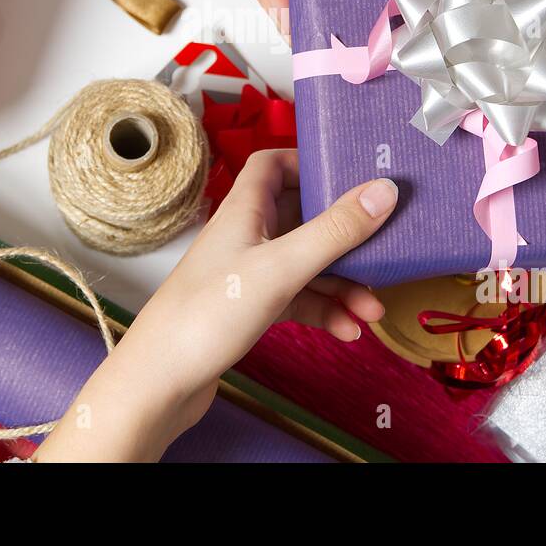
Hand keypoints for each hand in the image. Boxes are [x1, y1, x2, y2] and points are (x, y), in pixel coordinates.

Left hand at [35, 150, 394, 460]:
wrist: (160, 383)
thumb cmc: (206, 316)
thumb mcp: (281, 268)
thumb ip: (335, 231)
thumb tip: (385, 190)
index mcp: (244, 209)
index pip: (274, 164)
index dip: (309, 162)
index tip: (351, 174)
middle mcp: (246, 236)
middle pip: (302, 217)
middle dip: (345, 235)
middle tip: (384, 246)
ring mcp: (248, 274)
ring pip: (306, 264)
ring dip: (342, 283)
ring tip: (374, 308)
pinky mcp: (251, 310)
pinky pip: (299, 299)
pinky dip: (325, 310)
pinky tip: (348, 330)